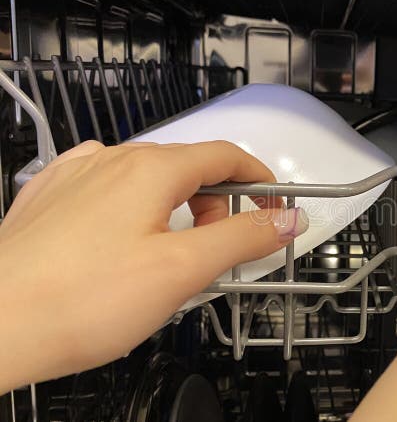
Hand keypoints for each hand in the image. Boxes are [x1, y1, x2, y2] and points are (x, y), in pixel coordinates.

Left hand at [0, 141, 307, 391]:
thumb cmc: (76, 302)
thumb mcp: (182, 271)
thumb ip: (243, 238)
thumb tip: (285, 220)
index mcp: (149, 170)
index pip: (225, 156)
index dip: (259, 180)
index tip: (275, 205)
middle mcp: (110, 162)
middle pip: (187, 168)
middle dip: (217, 204)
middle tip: (222, 249)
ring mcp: (75, 177)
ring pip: (147, 180)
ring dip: (176, 209)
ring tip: (171, 258)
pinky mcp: (51, 199)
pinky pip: (109, 192)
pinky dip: (135, 212)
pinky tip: (126, 246)